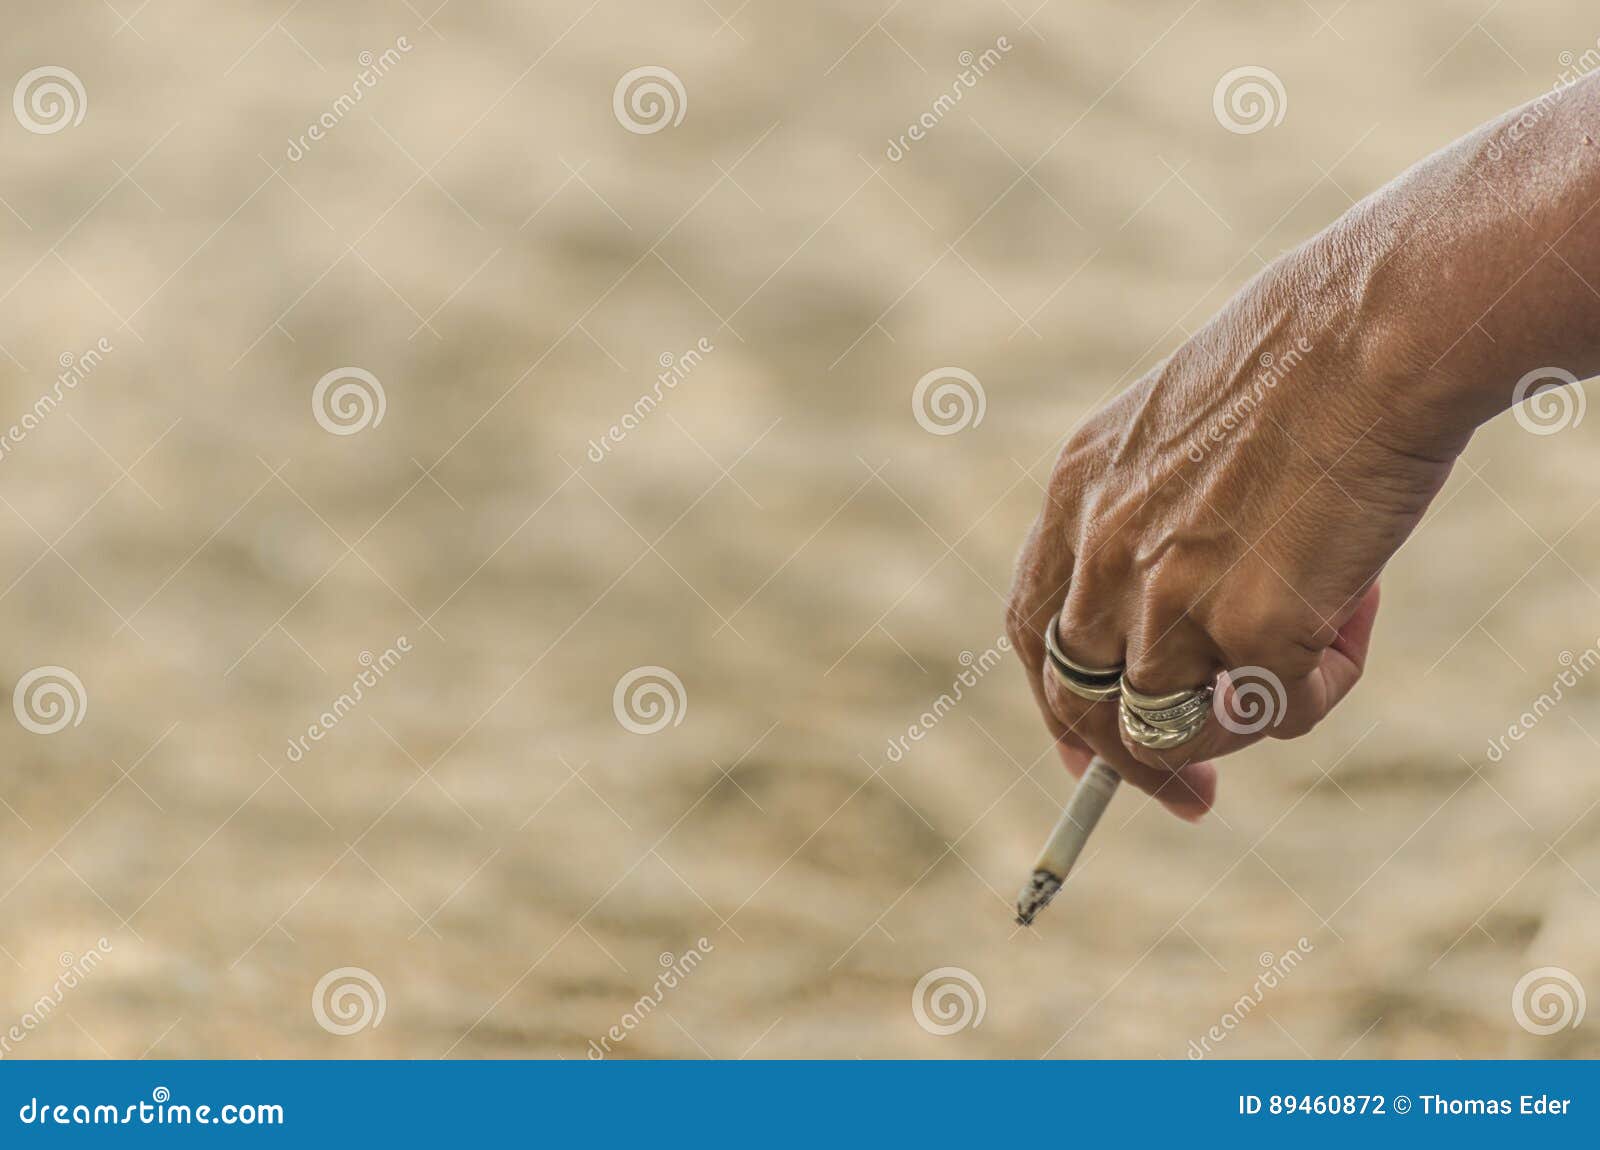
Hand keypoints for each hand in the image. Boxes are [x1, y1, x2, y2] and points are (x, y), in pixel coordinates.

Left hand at [1006, 228, 1456, 818]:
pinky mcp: (1249, 627)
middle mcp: (1102, 550)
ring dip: (1248, 715)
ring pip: (1172, 726)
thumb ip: (1156, 521)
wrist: (1379, 324)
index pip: (1033, 629)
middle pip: (1084, 701)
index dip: (1056, 703)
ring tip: (1327, 638)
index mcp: (1076, 492)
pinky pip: (1269, 717)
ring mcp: (1167, 594)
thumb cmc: (1308, 362)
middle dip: (1133, 765)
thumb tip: (1188, 629)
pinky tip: (1355, 620)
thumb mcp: (1179, 431)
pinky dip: (1317, 694)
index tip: (1086, 754)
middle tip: (1197, 798)